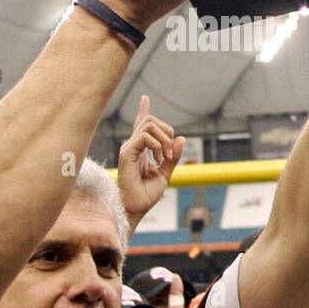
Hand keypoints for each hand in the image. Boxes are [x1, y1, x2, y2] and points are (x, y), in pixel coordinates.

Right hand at [117, 96, 185, 225]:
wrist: (136, 209)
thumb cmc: (146, 195)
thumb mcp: (165, 173)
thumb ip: (173, 157)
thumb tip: (181, 138)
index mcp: (141, 149)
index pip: (141, 125)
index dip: (143, 109)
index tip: (145, 98)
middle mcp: (133, 146)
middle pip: (150, 119)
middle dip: (167, 130)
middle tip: (170, 153)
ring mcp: (128, 148)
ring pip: (149, 124)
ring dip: (164, 138)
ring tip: (164, 157)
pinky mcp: (126, 154)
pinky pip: (144, 137)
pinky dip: (157, 145)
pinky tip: (157, 159)